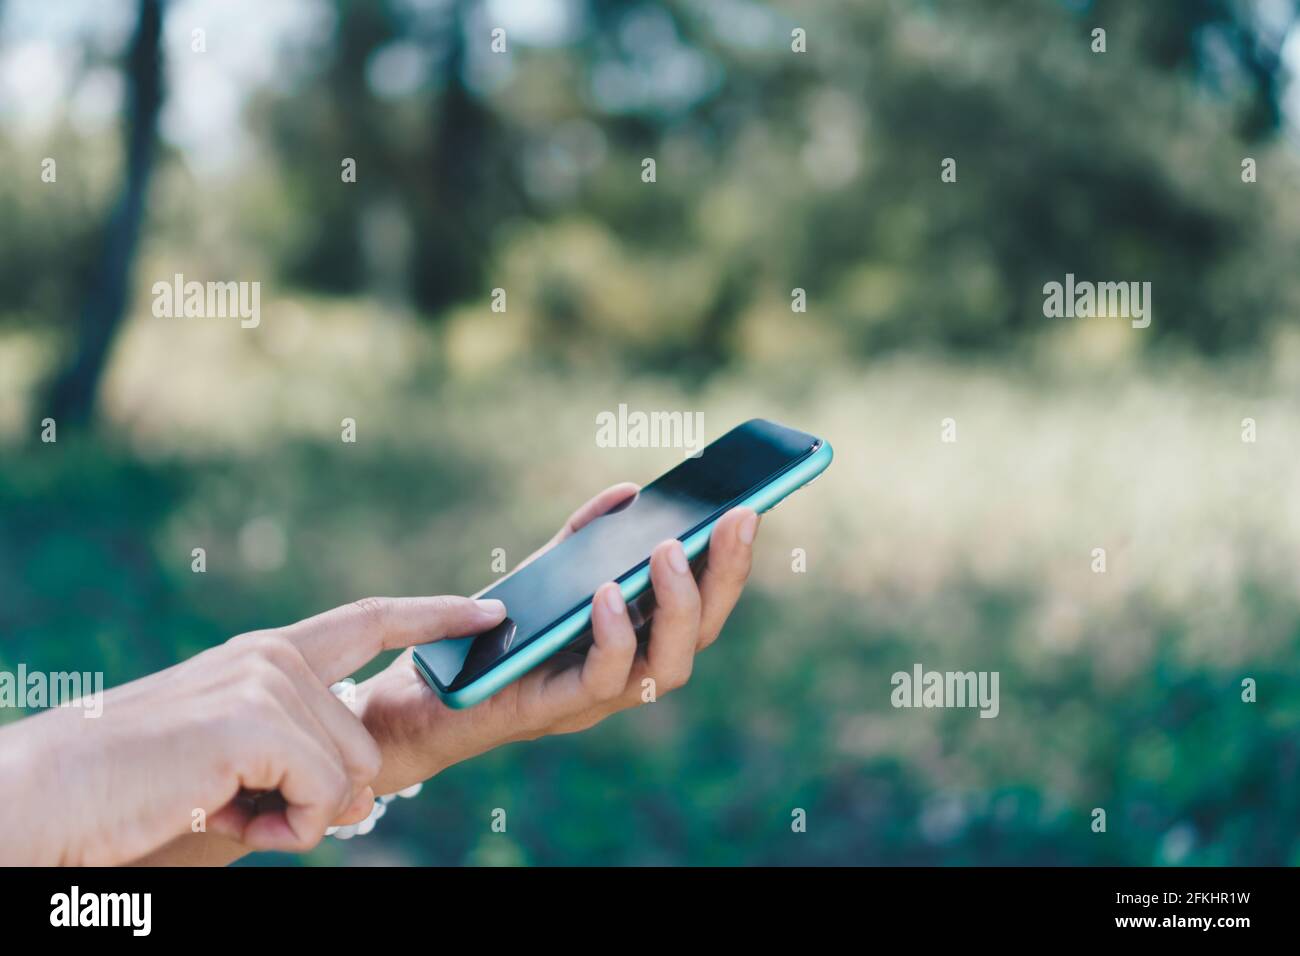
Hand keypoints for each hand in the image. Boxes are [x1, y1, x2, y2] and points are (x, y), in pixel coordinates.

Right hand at [0, 595, 503, 864]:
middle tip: (237, 802)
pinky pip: (324, 799)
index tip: (490, 612)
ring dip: (291, 817)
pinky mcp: (256, 722)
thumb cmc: (137, 783)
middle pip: (363, 745)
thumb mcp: (231, 757)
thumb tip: (366, 793)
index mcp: (268, 655)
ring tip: (219, 804)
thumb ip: (300, 752)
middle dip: (316, 797)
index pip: (370, 621)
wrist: (50, 795)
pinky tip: (225, 816)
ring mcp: (266, 683)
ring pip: (348, 778)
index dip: (434, 616)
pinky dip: (285, 831)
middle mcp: (274, 657)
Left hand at [356, 484, 760, 795]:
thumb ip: (587, 538)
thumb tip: (630, 493)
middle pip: (701, 633)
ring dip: (677, 607)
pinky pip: (601, 680)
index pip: (702, 604)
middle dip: (725, 576)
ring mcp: (599, 698)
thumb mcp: (547, 574)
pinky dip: (613, 637)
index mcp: (637, 640)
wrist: (429, 694)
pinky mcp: (556, 710)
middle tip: (734, 519)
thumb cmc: (496, 636)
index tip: (748, 508)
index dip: (731, 563)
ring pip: (666, 667)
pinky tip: (606, 593)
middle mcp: (631, 673)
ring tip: (669, 552)